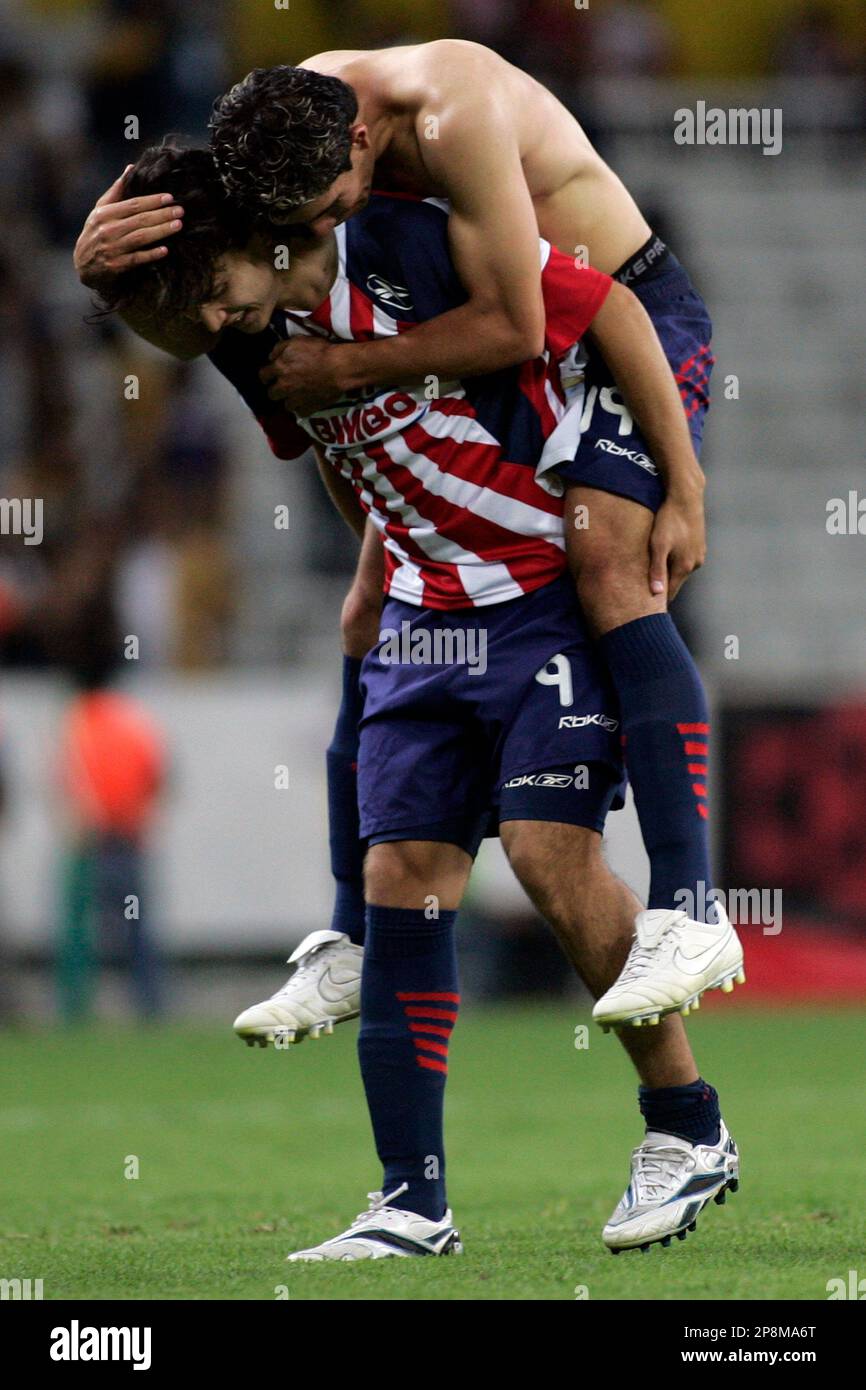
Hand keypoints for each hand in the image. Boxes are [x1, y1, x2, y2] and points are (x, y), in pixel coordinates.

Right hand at [73, 168, 183, 288]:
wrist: (84, 265)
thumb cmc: (96, 233)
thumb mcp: (100, 210)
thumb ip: (116, 191)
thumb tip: (131, 168)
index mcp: (105, 214)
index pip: (133, 204)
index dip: (152, 200)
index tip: (169, 198)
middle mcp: (108, 230)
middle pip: (140, 220)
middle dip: (162, 214)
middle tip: (180, 211)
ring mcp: (112, 248)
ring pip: (141, 237)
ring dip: (161, 231)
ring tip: (178, 225)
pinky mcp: (116, 266)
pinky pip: (137, 259)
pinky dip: (151, 254)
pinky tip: (165, 250)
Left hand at [259, 338, 345, 413]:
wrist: (338, 367)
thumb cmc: (319, 351)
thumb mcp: (297, 341)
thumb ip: (279, 348)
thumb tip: (271, 357)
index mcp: (280, 368)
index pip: (263, 376)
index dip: (266, 375)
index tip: (269, 376)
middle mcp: (285, 386)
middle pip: (272, 394)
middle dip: (275, 390)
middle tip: (283, 385)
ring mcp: (297, 399)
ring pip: (286, 405)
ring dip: (289, 400)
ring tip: (296, 395)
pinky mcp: (310, 407)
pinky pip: (301, 413)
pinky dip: (303, 408)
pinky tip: (307, 402)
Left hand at [648, 482, 706, 600]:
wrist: (686, 497)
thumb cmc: (669, 520)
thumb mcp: (658, 545)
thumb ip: (657, 570)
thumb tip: (657, 593)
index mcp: (684, 567)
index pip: (670, 593)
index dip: (659, 600)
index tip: (647, 608)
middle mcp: (695, 563)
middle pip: (676, 581)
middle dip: (663, 585)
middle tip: (645, 591)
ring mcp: (699, 554)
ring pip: (680, 569)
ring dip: (669, 570)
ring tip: (654, 569)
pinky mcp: (699, 544)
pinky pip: (685, 558)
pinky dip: (675, 559)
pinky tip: (667, 553)